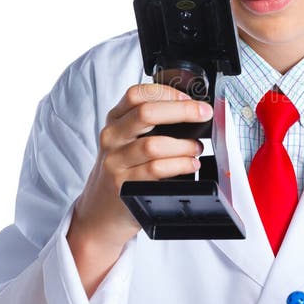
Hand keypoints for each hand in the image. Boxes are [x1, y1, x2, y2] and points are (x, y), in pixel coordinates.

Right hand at [69, 83, 212, 255]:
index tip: (190, 99)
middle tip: (204, 114)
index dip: (166, 92)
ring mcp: (116, 162)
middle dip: (182, 111)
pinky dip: (180, 165)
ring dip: (184, 145)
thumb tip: (191, 110)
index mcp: (115, 120)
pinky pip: (156, 170)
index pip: (137, 94)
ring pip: (153, 145)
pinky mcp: (124, 185)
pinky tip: (190, 164)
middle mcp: (112, 137)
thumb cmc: (122, 169)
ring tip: (196, 148)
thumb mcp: (127, 139)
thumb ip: (150, 123)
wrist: (99, 210)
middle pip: (146, 113)